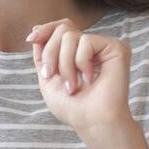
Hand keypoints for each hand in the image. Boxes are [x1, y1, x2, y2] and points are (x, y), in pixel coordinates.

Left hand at [28, 18, 134, 138]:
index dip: (45, 29)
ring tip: (73, 85)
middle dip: (51, 53)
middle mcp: (92, 46)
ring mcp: (104, 46)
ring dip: (65, 64)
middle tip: (53, 77)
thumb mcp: (47, 78)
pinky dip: (81, 63)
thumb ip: (43, 53)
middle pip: (63, 28)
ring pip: (71, 36)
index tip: (30, 39)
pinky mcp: (117, 47)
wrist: (91, 122)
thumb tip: (36, 28)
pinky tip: (90, 80)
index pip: (62, 26)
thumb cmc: (71, 107)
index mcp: (77, 51)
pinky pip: (86, 42)